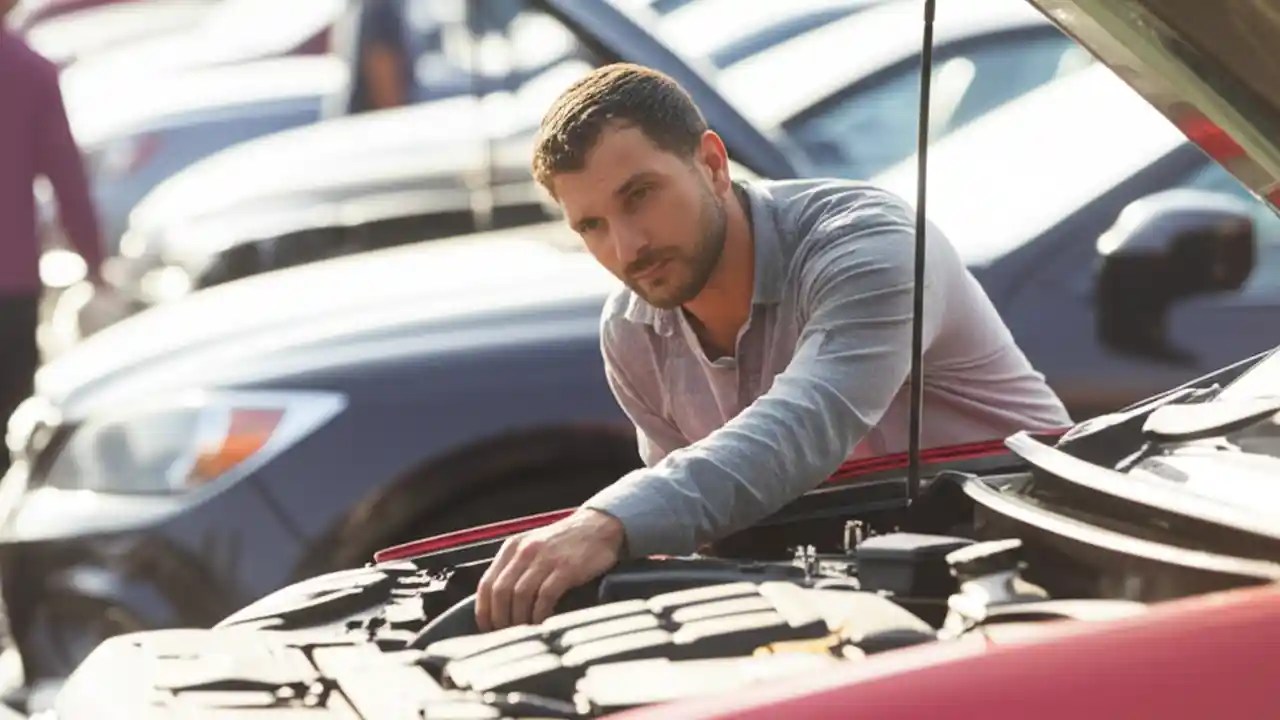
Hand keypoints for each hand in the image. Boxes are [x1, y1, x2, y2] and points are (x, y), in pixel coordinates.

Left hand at [475, 508, 624, 630]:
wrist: (598, 526)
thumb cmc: (565, 542)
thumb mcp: (532, 547)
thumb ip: (515, 569)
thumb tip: (498, 605)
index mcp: (512, 547)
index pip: (486, 584)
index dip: (483, 611)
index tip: (487, 628)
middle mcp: (525, 551)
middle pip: (500, 592)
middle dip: (500, 619)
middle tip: (505, 636)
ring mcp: (546, 558)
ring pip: (520, 596)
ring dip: (519, 620)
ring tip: (523, 633)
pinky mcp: (566, 568)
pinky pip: (545, 596)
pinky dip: (540, 614)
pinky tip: (542, 623)